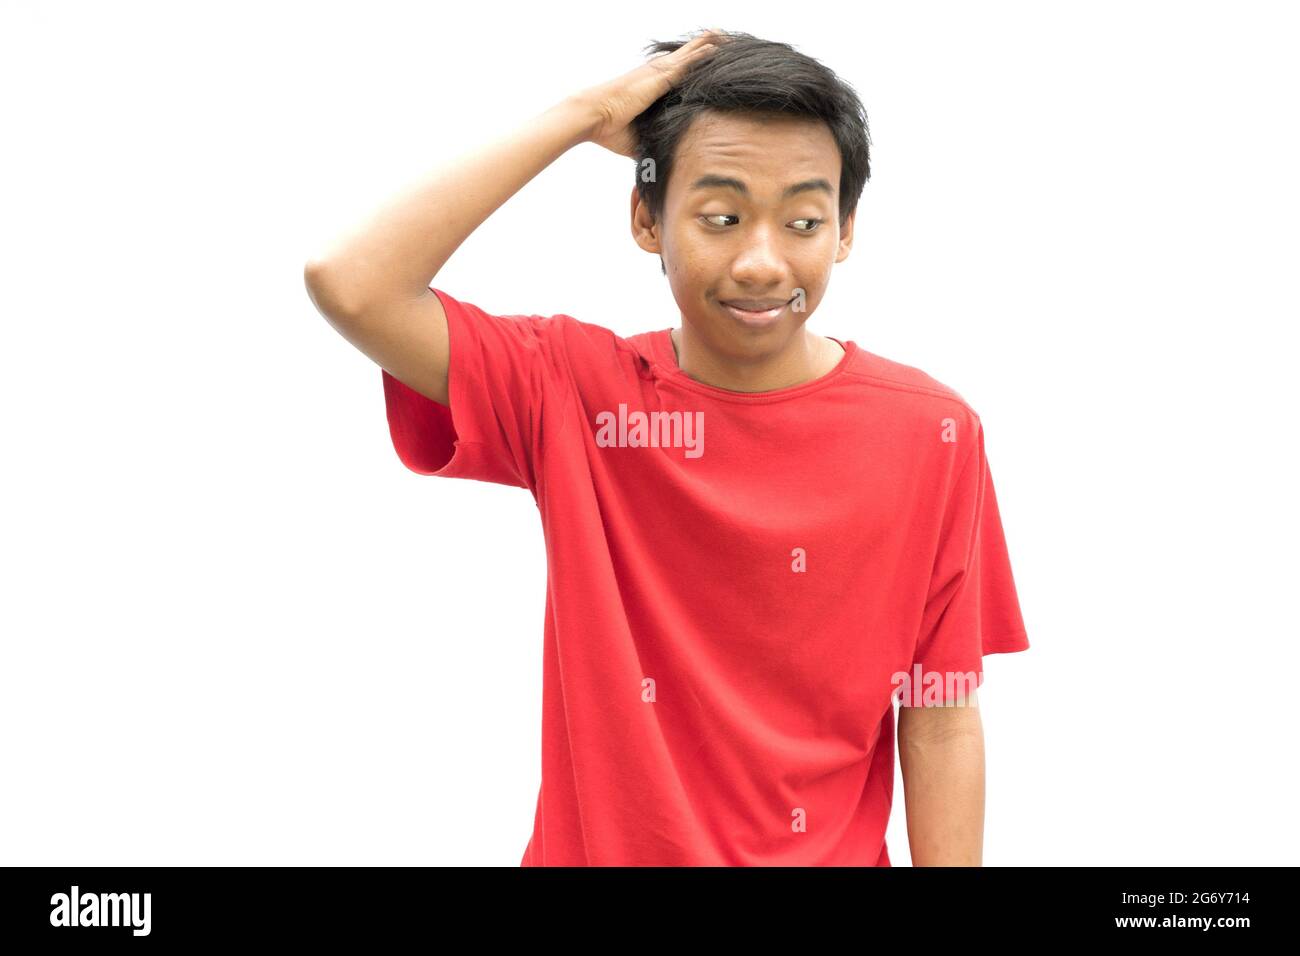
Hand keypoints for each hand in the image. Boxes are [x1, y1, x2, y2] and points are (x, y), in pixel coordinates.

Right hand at [573, 29, 728, 157]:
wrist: (593, 118)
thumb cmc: (608, 130)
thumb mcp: (634, 141)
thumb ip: (649, 146)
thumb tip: (655, 165)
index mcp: (648, 88)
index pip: (674, 74)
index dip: (689, 66)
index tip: (705, 63)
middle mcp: (653, 76)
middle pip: (683, 59)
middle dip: (700, 50)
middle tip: (720, 41)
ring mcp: (656, 74)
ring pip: (687, 55)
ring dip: (705, 45)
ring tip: (723, 36)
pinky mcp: (659, 78)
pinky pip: (686, 63)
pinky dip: (700, 55)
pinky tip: (716, 48)